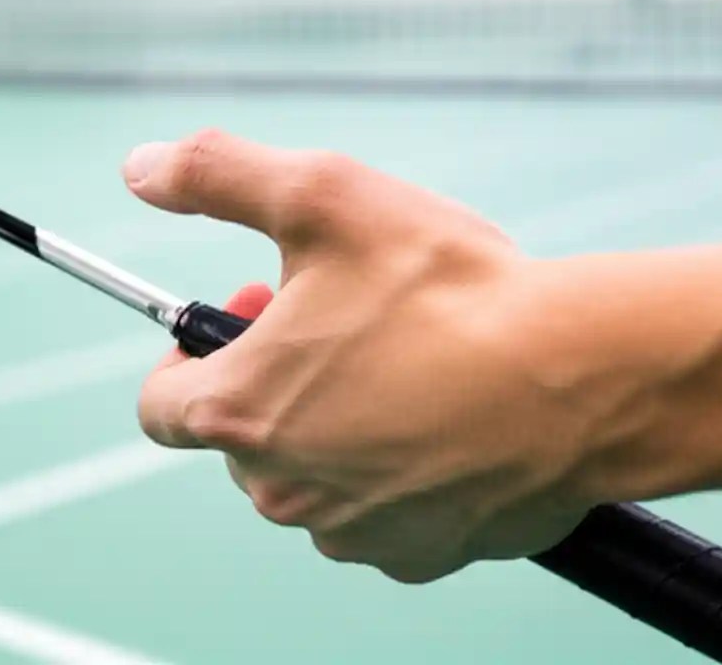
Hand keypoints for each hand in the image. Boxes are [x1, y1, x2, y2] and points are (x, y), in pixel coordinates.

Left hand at [122, 130, 622, 582]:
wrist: (580, 381)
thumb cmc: (450, 293)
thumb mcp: (321, 197)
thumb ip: (217, 174)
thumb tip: (141, 167)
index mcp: (238, 412)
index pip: (159, 404)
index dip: (191, 352)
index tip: (247, 312)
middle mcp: (281, 488)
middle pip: (242, 434)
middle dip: (274, 374)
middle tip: (337, 317)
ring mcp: (352, 531)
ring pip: (314, 473)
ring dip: (337, 422)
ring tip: (403, 361)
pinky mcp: (420, 554)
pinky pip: (383, 510)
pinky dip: (398, 469)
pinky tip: (446, 419)